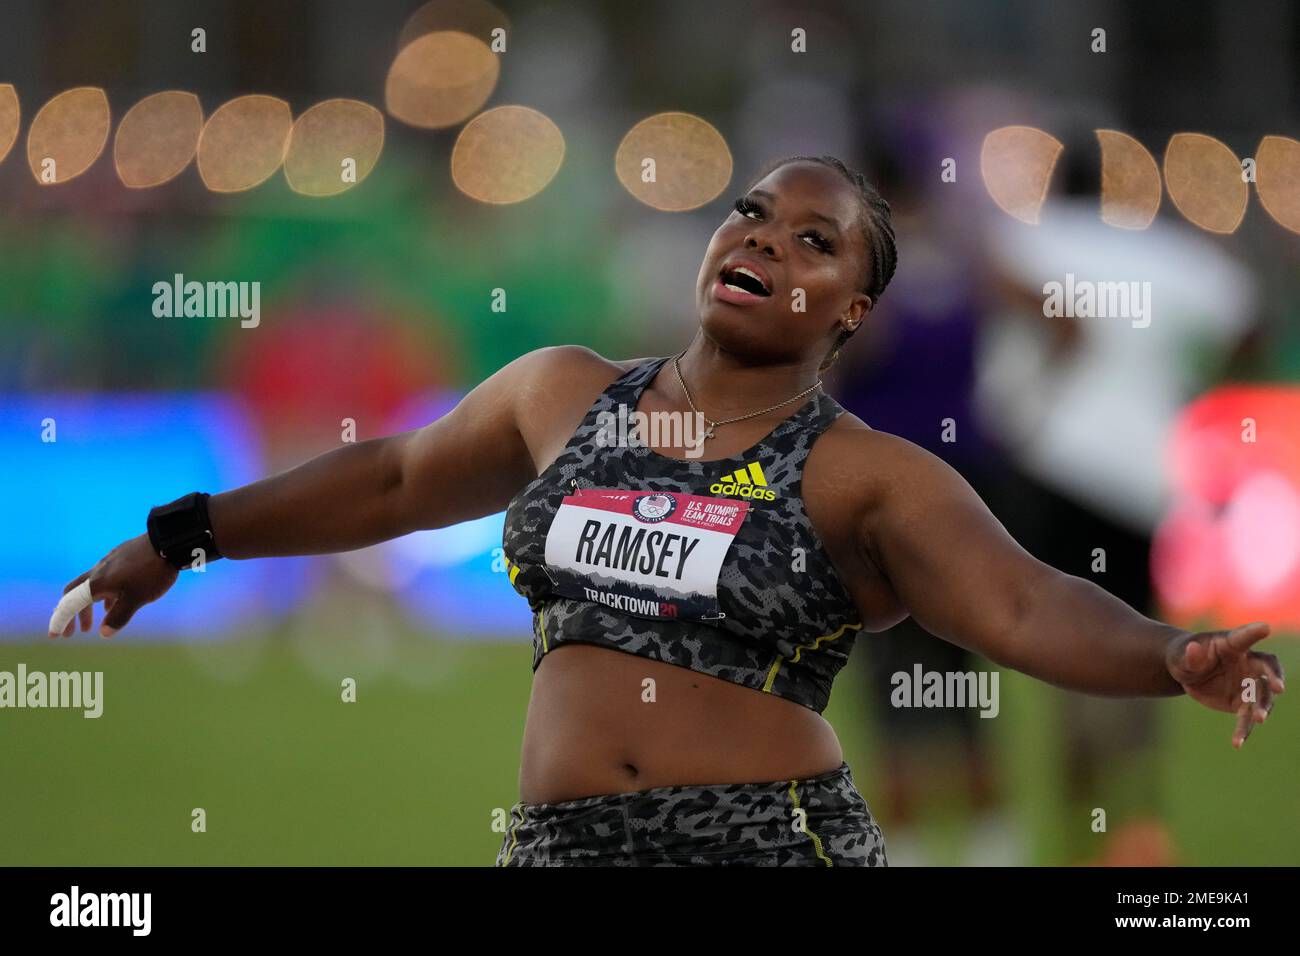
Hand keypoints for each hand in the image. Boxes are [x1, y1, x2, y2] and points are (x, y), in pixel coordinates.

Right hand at [48, 534, 178, 638]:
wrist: (168, 541)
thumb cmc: (151, 572)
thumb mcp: (136, 599)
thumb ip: (119, 617)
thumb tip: (103, 634)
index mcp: (96, 583)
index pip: (69, 604)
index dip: (60, 620)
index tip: (55, 635)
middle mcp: (97, 571)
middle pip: (73, 594)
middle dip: (69, 615)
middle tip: (70, 634)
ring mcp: (109, 563)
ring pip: (90, 587)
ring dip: (87, 607)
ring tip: (91, 626)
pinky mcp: (121, 559)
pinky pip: (104, 581)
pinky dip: (102, 597)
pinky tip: (112, 605)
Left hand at [1165, 622, 1285, 748]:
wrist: (1188, 673)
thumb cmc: (1185, 655)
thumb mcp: (1180, 655)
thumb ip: (1189, 655)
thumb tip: (1193, 649)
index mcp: (1232, 645)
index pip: (1244, 637)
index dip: (1254, 632)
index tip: (1265, 627)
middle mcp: (1247, 664)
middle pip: (1267, 669)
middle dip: (1274, 677)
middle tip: (1279, 688)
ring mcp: (1248, 684)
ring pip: (1261, 697)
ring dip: (1262, 707)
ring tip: (1259, 719)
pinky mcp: (1242, 703)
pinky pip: (1246, 718)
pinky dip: (1243, 730)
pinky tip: (1237, 742)